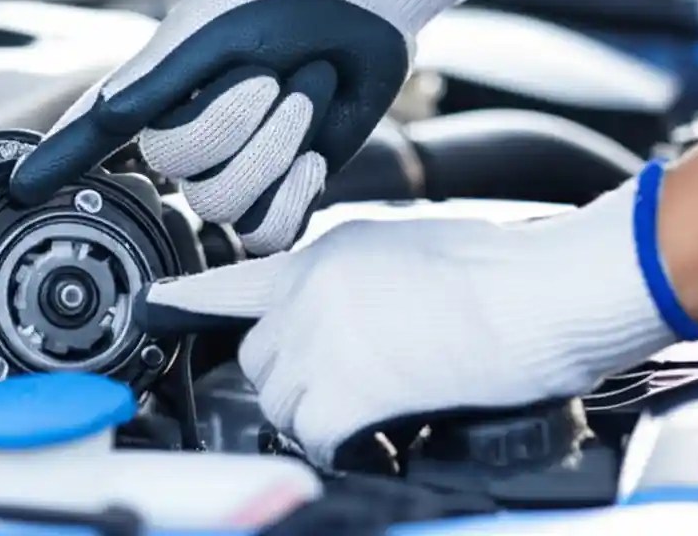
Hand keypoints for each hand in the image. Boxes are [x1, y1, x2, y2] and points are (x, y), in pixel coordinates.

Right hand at [10, 0, 505, 254]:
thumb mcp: (213, 26)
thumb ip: (160, 76)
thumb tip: (111, 113)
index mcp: (157, 93)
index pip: (95, 134)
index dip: (58, 161)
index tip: (21, 188)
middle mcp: (186, 139)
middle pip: (179, 170)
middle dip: (237, 118)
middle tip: (272, 72)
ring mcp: (234, 171)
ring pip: (225, 204)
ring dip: (278, 141)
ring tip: (303, 89)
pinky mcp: (281, 194)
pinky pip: (269, 233)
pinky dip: (296, 193)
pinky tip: (312, 155)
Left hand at [143, 179, 679, 466]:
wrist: (544, 290)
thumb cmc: (504, 271)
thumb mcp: (409, 251)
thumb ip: (356, 282)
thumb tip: (346, 321)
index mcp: (325, 256)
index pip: (234, 281)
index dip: (189, 298)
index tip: (153, 305)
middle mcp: (309, 295)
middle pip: (258, 359)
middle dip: (291, 382)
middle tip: (342, 390)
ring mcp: (321, 342)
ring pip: (280, 404)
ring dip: (318, 418)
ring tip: (372, 411)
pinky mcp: (346, 391)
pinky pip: (314, 437)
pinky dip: (342, 446)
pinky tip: (379, 434)